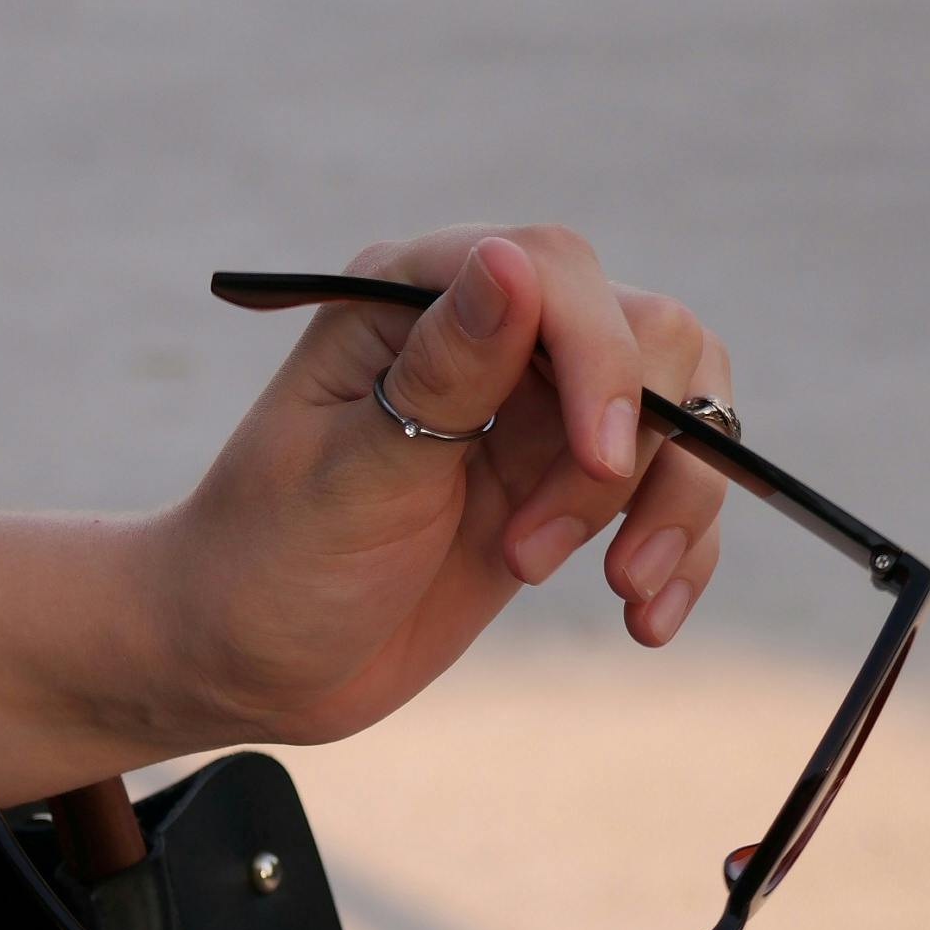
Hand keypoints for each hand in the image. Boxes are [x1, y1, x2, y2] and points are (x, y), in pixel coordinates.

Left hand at [157, 224, 732, 748]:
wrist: (246, 665)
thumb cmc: (267, 565)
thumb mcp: (348, 479)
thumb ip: (440, 377)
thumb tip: (509, 263)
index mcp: (416, 299)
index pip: (561, 276)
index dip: (603, 363)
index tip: (599, 463)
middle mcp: (492, 338)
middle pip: (651, 336)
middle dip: (634, 449)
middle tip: (541, 555)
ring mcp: (536, 416)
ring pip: (683, 416)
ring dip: (672, 507)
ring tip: (619, 594)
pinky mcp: (564, 492)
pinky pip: (670, 497)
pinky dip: (681, 554)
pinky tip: (646, 621)